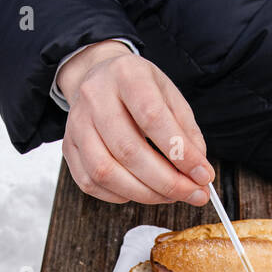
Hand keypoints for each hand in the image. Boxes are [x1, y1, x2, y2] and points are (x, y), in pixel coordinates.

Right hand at [58, 40, 214, 205]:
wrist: (98, 78)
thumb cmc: (138, 89)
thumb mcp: (169, 96)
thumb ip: (187, 132)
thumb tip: (199, 171)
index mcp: (126, 75)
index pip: (152, 118)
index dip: (180, 153)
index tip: (203, 174)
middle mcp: (95, 97)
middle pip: (128, 150)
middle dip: (166, 182)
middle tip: (192, 194)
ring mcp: (76, 124)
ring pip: (106, 172)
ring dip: (144, 193)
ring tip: (169, 196)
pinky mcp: (69, 148)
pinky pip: (91, 183)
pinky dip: (120, 195)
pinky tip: (141, 191)